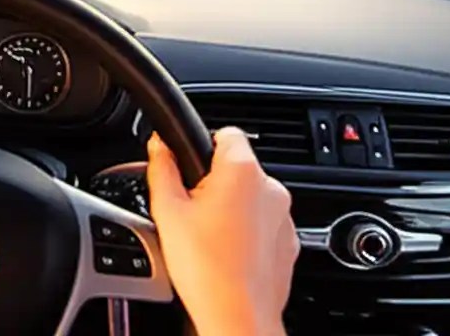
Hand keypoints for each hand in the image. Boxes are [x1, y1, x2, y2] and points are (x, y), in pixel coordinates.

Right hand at [146, 128, 297, 335]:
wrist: (237, 316)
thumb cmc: (206, 269)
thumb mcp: (167, 211)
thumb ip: (162, 168)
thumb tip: (160, 145)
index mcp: (242, 171)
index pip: (226, 133)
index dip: (202, 146)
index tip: (188, 168)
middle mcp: (270, 189)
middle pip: (237, 168)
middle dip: (213, 183)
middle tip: (191, 211)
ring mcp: (284, 217)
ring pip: (250, 198)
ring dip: (231, 208)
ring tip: (207, 238)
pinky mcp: (288, 243)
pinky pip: (263, 224)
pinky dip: (246, 232)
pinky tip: (224, 253)